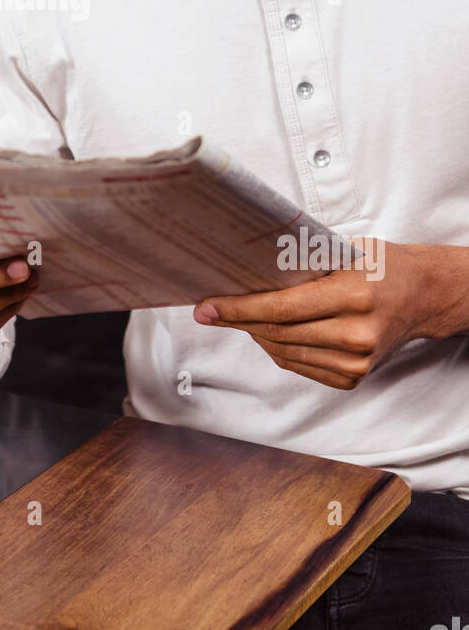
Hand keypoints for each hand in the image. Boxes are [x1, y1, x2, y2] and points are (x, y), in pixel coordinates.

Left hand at [191, 241, 461, 390]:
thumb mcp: (344, 251)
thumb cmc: (381, 266)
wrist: (423, 296)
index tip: (206, 307)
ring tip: (239, 316)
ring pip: (284, 352)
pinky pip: (298, 365)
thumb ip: (302, 264)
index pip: (282, 308)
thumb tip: (245, 271)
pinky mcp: (353, 378)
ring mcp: (356, 362)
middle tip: (210, 309)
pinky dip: (277, 348)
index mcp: (353, 296)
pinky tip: (268, 331)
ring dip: (256, 334)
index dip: (239, 309)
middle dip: (239, 321)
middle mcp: (356, 334)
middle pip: (278, 332)